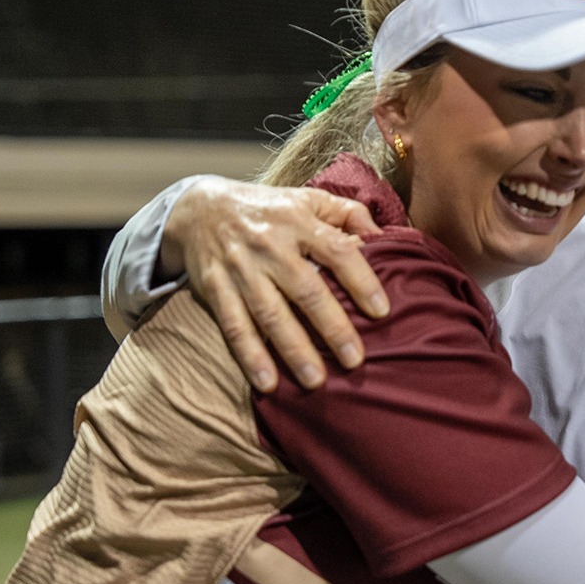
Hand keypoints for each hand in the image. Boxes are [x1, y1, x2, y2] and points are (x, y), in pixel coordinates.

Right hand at [163, 177, 386, 391]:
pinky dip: (250, 356)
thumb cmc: (270, 210)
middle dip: (331, 327)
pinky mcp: (215, 287)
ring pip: (270, 313)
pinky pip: (234, 325)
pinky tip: (267, 383)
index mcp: (299, 222)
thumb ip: (349, 214)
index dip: (361, 281)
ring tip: (316, 381)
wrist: (199, 207)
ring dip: (293, 350)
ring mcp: (241, 267)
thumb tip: (385, 237)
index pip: (336, 251)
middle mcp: (270, 245)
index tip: (382, 311)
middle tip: (355, 360)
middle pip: (305, 289)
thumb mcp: (309, 200)